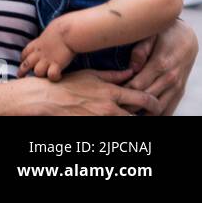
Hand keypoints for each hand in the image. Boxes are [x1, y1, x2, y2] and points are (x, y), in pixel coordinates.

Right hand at [19, 69, 160, 115]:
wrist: (46, 99)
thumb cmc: (67, 84)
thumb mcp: (90, 74)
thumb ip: (113, 75)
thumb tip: (131, 71)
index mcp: (111, 92)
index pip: (143, 99)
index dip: (155, 103)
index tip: (156, 104)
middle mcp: (110, 109)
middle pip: (139, 118)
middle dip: (145, 116)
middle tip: (147, 114)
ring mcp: (102, 120)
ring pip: (127, 124)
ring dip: (130, 120)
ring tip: (128, 115)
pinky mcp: (94, 127)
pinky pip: (112, 130)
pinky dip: (116, 124)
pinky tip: (113, 118)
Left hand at [20, 22, 75, 80]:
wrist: (67, 32)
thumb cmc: (61, 30)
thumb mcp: (49, 33)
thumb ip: (46, 38)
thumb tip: (51, 34)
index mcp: (36, 45)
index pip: (25, 53)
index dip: (23, 58)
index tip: (23, 62)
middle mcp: (39, 53)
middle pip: (26, 64)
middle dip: (22, 71)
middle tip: (20, 76)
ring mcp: (47, 59)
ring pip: (37, 72)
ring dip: (40, 74)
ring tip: (45, 76)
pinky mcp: (56, 64)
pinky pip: (51, 75)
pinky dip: (54, 77)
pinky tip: (58, 76)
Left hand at [101, 20, 197, 114]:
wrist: (187, 37)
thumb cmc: (164, 33)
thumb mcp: (150, 35)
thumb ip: (140, 51)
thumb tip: (131, 67)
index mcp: (160, 64)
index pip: (137, 85)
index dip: (122, 91)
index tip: (110, 91)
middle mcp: (170, 78)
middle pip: (146, 99)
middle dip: (129, 103)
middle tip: (115, 102)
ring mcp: (177, 86)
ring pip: (159, 108)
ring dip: (143, 111)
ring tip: (126, 110)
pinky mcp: (180, 91)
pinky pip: (170, 109)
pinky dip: (157, 113)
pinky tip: (143, 112)